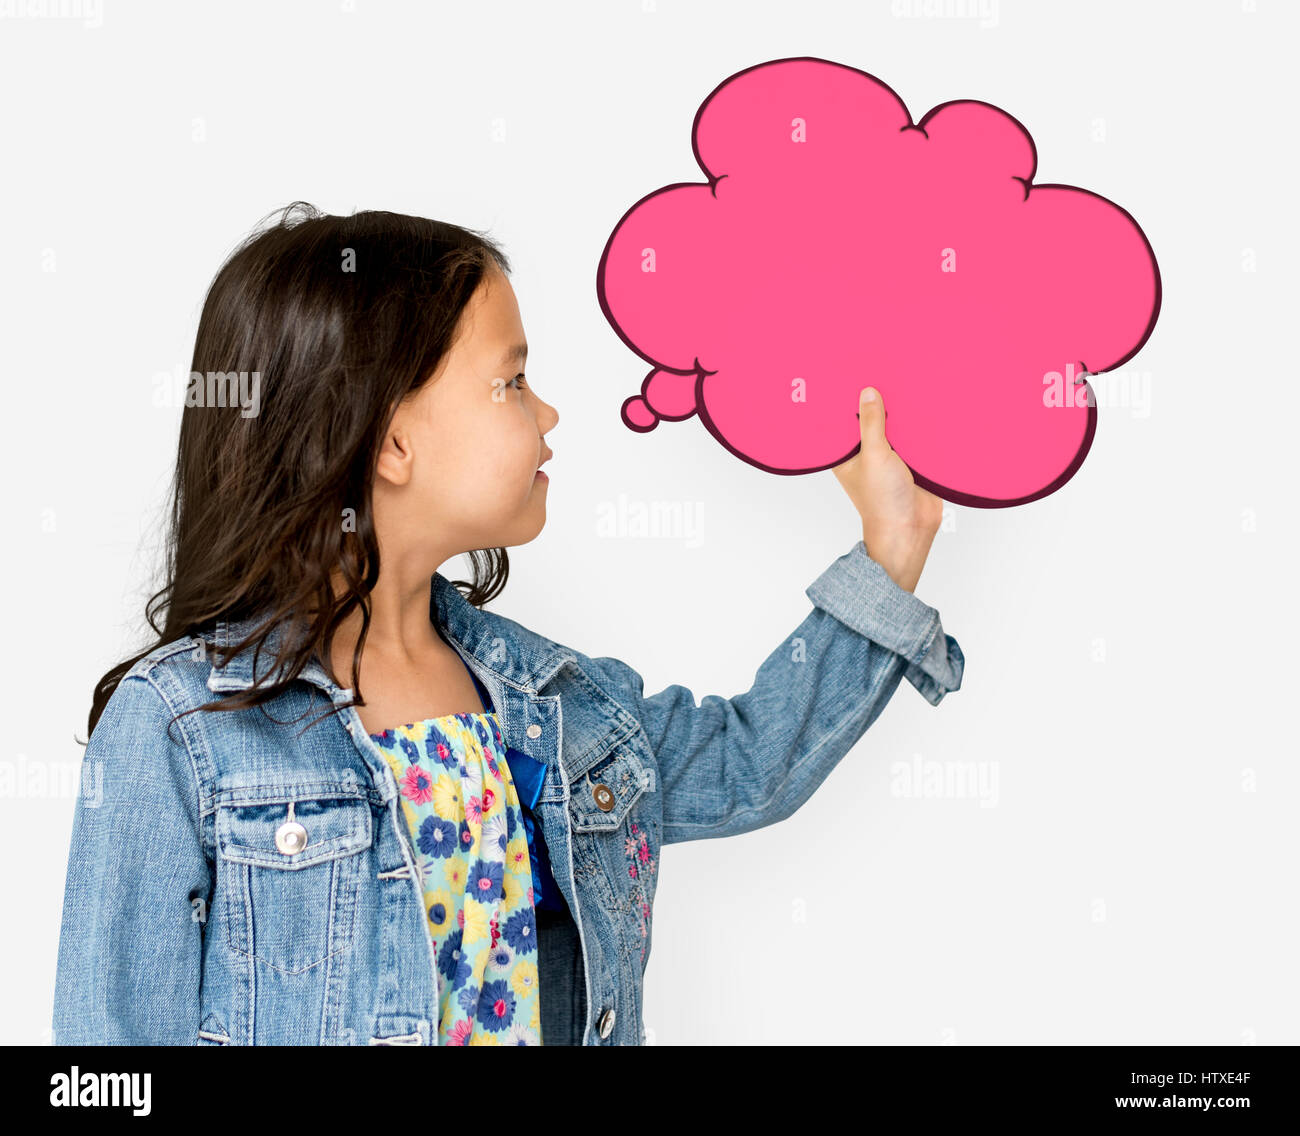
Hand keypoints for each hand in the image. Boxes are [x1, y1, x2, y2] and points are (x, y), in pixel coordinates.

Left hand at [831, 386, 943, 592]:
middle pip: (869, 419)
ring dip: (899, 411)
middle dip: (875, 401)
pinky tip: (923, 400)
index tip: (846, 372)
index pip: (841, 420)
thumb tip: (867, 391)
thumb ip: (872, 423)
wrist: (911, 528)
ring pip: (893, 425)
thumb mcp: (874, 455)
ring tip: (901, 374)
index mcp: (846, 454)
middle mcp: (865, 452)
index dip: (844, 400)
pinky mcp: (911, 459)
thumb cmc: (881, 500)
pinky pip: (913, 435)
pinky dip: (917, 423)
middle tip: (878, 365)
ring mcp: (889, 455)